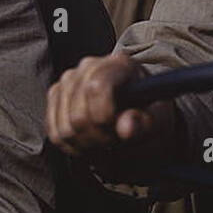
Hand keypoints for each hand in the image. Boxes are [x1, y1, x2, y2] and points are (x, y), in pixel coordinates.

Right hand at [45, 53, 176, 176]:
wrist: (138, 114)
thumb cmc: (150, 115)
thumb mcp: (158, 121)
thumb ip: (146, 123)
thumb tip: (127, 128)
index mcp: (119, 64)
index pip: (97, 87)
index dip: (104, 117)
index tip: (119, 133)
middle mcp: (89, 66)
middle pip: (78, 114)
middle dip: (98, 138)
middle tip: (116, 143)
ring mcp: (68, 80)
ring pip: (64, 128)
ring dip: (87, 147)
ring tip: (106, 146)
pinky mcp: (55, 97)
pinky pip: (54, 133)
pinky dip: (73, 147)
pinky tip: (92, 145)